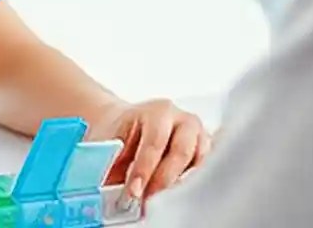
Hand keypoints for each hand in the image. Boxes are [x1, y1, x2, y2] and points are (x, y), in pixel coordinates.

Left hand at [95, 99, 210, 202]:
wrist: (125, 125)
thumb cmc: (118, 133)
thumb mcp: (107, 142)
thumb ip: (110, 161)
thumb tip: (108, 190)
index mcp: (158, 111)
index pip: (155, 141)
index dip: (144, 169)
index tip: (133, 192)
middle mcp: (183, 120)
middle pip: (182, 152)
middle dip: (163, 181)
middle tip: (146, 201)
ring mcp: (198, 135)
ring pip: (198, 164)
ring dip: (179, 185)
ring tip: (158, 199)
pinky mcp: (205, 152)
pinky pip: (204, 171)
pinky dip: (190, 185)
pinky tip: (173, 195)